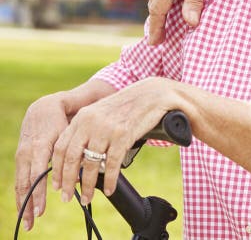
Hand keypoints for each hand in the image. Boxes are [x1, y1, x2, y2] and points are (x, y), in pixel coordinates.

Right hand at [15, 94, 69, 230]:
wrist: (43, 107)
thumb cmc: (61, 119)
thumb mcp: (69, 132)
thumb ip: (73, 152)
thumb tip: (80, 174)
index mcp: (40, 146)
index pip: (38, 174)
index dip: (39, 193)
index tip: (42, 209)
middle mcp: (27, 152)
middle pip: (26, 183)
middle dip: (29, 204)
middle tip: (32, 222)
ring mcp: (21, 156)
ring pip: (20, 184)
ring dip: (23, 204)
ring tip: (28, 222)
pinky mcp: (20, 159)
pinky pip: (19, 180)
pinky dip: (21, 195)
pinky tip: (24, 208)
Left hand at [50, 79, 171, 206]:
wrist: (152, 94)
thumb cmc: (127, 106)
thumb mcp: (101, 115)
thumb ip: (88, 133)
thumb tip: (79, 162)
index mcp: (82, 118)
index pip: (61, 147)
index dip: (57, 168)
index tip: (57, 184)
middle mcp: (91, 122)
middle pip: (72, 158)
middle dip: (67, 181)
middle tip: (65, 197)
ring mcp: (107, 129)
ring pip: (91, 164)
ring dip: (88, 185)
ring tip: (87, 198)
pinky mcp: (124, 135)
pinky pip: (112, 164)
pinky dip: (110, 180)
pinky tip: (110, 189)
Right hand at [148, 0, 224, 43]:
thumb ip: (195, 1)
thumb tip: (190, 24)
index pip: (158, 11)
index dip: (156, 28)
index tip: (154, 43)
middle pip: (154, 5)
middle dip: (156, 22)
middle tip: (159, 40)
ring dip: (158, 10)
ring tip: (162, 25)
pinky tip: (167, 3)